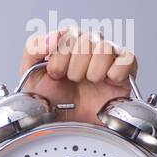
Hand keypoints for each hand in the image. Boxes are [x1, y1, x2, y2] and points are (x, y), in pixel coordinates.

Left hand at [20, 27, 136, 124]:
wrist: (67, 124)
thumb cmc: (51, 99)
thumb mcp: (30, 74)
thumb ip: (33, 48)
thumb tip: (53, 36)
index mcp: (67, 43)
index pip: (68, 33)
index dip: (59, 56)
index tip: (55, 73)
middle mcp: (89, 46)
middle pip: (86, 39)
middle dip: (73, 66)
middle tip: (71, 80)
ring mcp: (109, 56)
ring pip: (105, 48)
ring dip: (92, 71)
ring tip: (88, 82)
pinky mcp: (126, 69)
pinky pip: (127, 59)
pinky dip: (114, 72)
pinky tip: (106, 81)